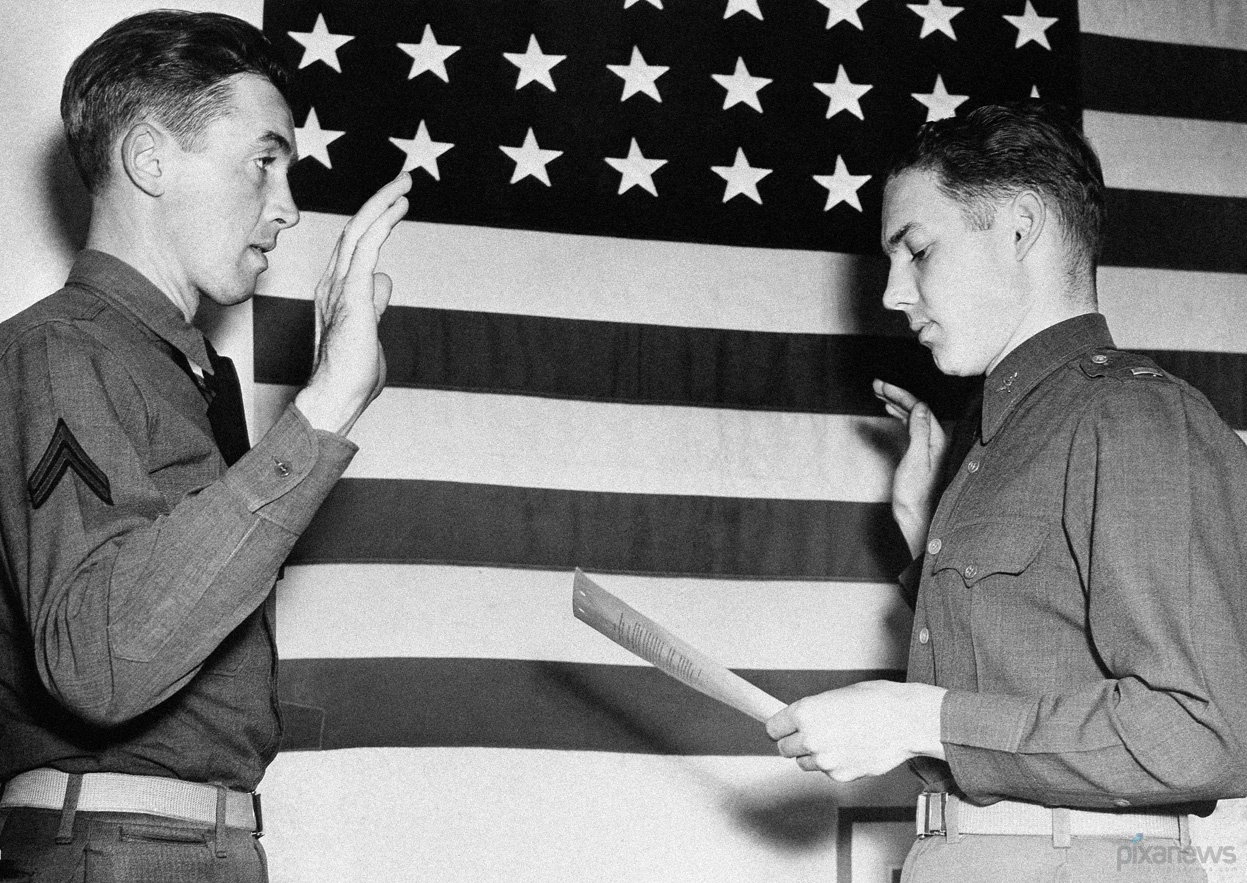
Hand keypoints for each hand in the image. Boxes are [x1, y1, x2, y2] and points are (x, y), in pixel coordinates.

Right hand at [295, 172, 411, 435]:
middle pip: (355, 230)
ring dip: (383, 204)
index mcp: (336, 292)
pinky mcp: (351, 294)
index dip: (374, 221)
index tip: (397, 204)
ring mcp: (339, 287)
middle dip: (379, 202)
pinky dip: (382, 222)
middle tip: (403, 181)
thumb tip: (385, 281)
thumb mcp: (368, 331)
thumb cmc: (349, 376)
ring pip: (359, 230)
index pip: (355, 247)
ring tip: (404, 185)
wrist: (335, 400)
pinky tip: (398, 206)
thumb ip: (375, 304)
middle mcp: (332, 283)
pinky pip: (366, 247)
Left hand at [766, 681, 946, 781]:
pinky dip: (834, 764)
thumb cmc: (878, 702)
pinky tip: (850, 749)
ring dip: (813, 755)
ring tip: (835, 740)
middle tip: (810, 734)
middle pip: (784, 748)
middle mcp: (810, 738)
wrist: (907, 721)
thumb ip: (813, 712)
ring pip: (804, 763)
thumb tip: (799, 723)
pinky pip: (827, 772)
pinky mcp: (840, 775)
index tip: (783, 728)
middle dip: (794, 742)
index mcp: (805, 713)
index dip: (780, 727)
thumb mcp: (836, 696)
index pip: (774, 728)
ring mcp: (825, 760)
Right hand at [872, 379, 947, 557]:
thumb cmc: (915, 495)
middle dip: (896, 395)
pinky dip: (899, 417)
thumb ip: (919, 432)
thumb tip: (920, 406)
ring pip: (913, 417)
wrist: (917, 519)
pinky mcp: (920, 455)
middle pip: (916, 409)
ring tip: (879, 394)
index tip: (881, 386)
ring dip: (896, 404)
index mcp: (937, 440)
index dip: (900, 394)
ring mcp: (928, 448)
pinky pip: (911, 428)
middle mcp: (935, 441)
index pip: (919, 407)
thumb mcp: (915, 460)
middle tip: (875, 386)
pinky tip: (891, 413)